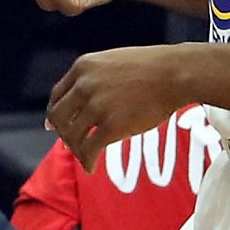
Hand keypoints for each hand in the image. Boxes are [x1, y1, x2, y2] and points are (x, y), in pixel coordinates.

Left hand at [47, 47, 183, 171]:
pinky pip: (88, 150)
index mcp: (83, 67)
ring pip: (71, 136)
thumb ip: (95, 78)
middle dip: (62, 133)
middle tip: (71, 143)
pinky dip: (86, 162)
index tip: (54, 126)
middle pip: (58, 117)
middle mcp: (84, 85)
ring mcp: (97, 106)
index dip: (54, 114)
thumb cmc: (153, 68)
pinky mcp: (111, 126)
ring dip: (75, 149)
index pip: (57, 95)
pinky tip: (91, 168)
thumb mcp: (114, 62)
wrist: (176, 74)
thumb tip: (85, 102)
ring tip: (85, 156)